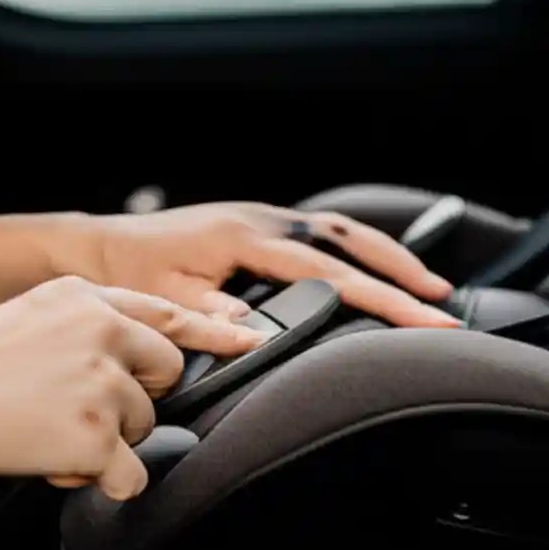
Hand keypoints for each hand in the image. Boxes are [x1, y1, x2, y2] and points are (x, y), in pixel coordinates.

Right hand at [0, 276, 265, 499]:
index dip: (214, 331)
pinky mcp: (97, 433)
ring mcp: (102, 381)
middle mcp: (104, 331)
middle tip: (82, 410)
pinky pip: (129, 473)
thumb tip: (126, 360)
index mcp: (86, 298)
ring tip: (49, 432)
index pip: (168, 312)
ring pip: (144, 426)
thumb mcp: (30, 318)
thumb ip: (83, 327)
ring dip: (106, 440)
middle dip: (136, 399)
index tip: (249, 339)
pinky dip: (101, 480)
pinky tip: (58, 463)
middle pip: (165, 374)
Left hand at [78, 202, 460, 327]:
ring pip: (342, 230)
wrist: (104, 245)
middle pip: (351, 239)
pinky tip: (374, 269)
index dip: (381, 296)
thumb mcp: (163, 300)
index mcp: (246, 238)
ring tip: (426, 286)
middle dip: (402, 271)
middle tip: (443, 304)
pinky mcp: (261, 224)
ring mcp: (265, 217)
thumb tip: (254, 332)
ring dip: (387, 256)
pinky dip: (358, 249)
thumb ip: (208, 315)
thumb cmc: (131, 275)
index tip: (426, 316)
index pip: (330, 271)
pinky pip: (323, 232)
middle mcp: (264, 219)